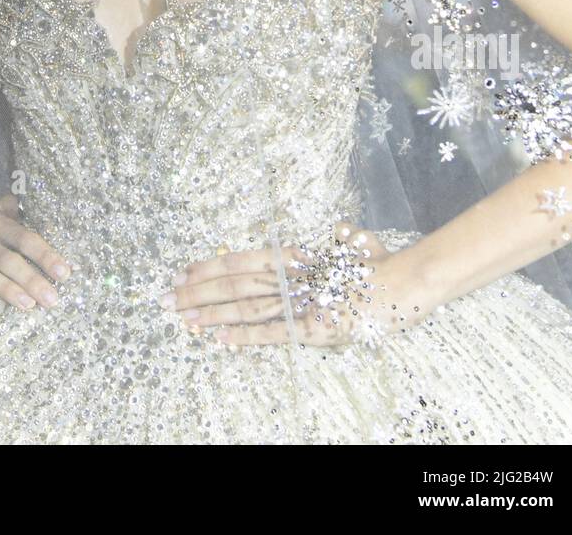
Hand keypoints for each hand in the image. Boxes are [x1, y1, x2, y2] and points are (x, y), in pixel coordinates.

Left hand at [162, 221, 436, 346]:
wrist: (404, 281)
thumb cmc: (379, 264)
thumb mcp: (357, 244)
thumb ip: (342, 239)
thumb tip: (339, 231)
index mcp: (295, 258)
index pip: (242, 259)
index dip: (211, 265)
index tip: (184, 270)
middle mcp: (290, 277)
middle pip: (235, 283)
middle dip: (198, 290)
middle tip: (167, 298)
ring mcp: (299, 303)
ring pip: (246, 307)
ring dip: (212, 313)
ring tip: (183, 318)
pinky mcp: (311, 329)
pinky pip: (271, 333)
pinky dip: (244, 337)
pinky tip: (220, 339)